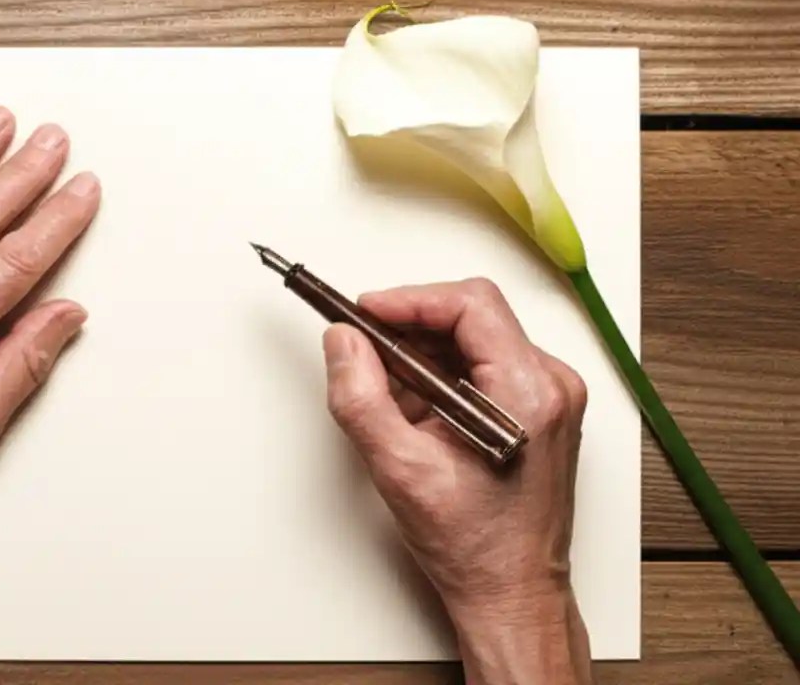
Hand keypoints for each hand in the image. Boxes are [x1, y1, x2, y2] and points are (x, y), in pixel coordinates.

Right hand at [322, 278, 590, 682]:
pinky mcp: (540, 412)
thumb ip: (362, 397)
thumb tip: (343, 342)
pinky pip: (485, 368)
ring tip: (387, 391)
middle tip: (365, 346)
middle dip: (412, 327)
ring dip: (424, 355)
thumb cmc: (474, 546)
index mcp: (528, 393)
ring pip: (477, 341)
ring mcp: (550, 400)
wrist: (511, 593)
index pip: (470, 305)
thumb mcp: (400, 470)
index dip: (410, 300)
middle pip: (474, 317)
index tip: (367, 312)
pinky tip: (415, 410)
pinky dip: (443, 377)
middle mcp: (551, 388)